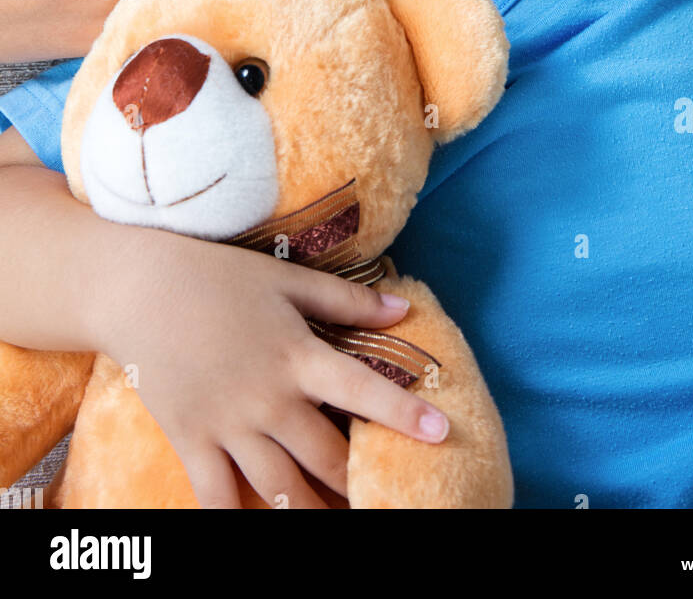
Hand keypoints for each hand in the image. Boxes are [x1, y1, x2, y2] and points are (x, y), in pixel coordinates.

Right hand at [97, 231, 449, 508]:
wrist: (139, 287)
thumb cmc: (218, 276)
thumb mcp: (287, 279)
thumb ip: (347, 301)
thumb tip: (403, 311)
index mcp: (297, 355)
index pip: (362, 390)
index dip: (403, 414)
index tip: (441, 432)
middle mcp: (268, 398)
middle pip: (326, 458)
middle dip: (357, 484)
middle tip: (383, 498)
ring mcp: (228, 424)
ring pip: (280, 489)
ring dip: (310, 513)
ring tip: (337, 521)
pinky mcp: (191, 440)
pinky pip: (218, 497)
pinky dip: (238, 520)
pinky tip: (261, 529)